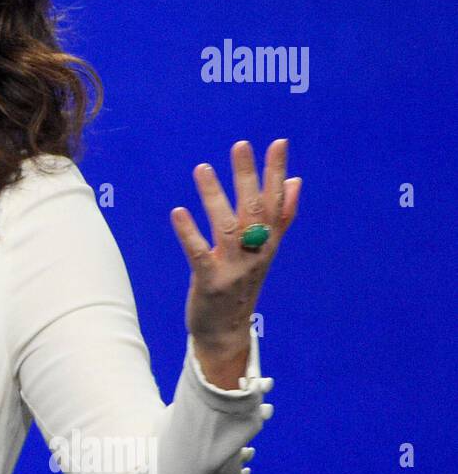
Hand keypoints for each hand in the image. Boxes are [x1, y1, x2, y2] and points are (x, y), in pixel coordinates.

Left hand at [171, 139, 300, 360]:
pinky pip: (200, 255)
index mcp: (269, 243)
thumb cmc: (242, 284)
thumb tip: (295, 180)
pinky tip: (178, 211)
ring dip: (214, 196)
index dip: (277, 173)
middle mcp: (256, 253)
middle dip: (248, 177)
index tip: (278, 143)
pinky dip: (189, 234)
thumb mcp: (265, 251)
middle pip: (254, 210)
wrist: (227, 331)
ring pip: (227, 228)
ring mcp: (235, 269)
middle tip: (241, 145)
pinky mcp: (212, 283)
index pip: (276, 202)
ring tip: (201, 168)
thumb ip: (281, 217)